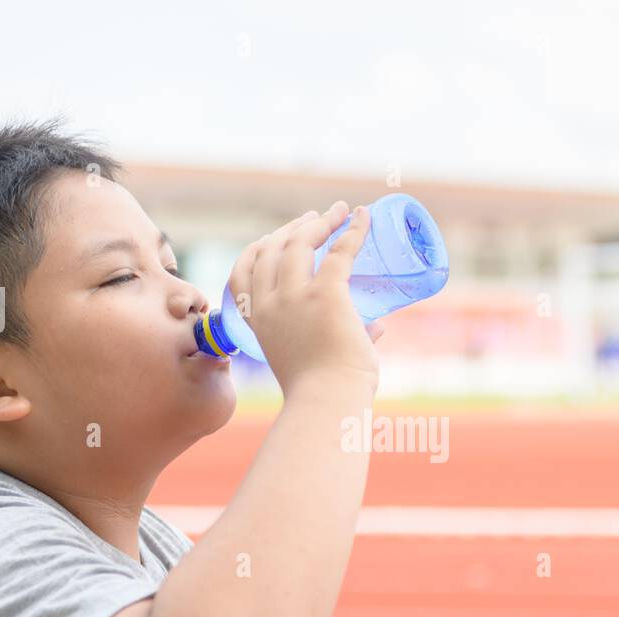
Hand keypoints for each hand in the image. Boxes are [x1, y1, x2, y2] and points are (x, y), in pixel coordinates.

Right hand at [227, 201, 381, 395]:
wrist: (328, 402)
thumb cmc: (325, 391)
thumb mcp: (315, 359)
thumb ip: (344, 337)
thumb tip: (377, 326)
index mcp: (256, 321)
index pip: (241, 273)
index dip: (257, 249)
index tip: (274, 237)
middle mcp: (269, 304)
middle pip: (271, 249)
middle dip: (292, 228)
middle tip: (316, 218)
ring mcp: (294, 297)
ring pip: (299, 243)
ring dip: (318, 222)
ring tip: (336, 212)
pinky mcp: (325, 294)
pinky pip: (339, 251)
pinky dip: (352, 230)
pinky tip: (362, 216)